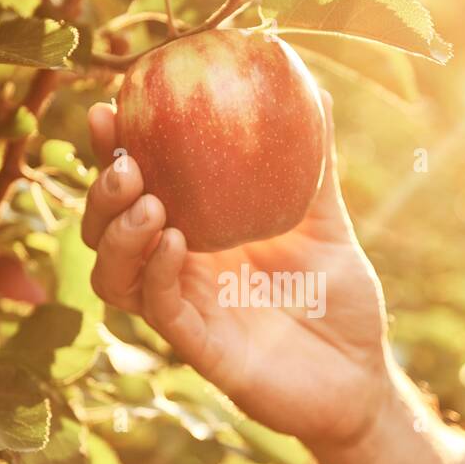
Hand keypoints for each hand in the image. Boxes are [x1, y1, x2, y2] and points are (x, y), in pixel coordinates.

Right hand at [81, 92, 390, 447]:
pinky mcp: (200, 348)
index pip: (138, 188)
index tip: (109, 106)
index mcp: (198, 234)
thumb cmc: (339, 302)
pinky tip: (174, 241)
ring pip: (115, 274)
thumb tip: (313, 88)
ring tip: (146, 200)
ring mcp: (186, 310)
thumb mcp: (328, 223)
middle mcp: (180, 270)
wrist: (362, 375)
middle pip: (108, 230)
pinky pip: (160, 309)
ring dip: (119, 235)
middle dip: (102, 191)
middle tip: (125, 160)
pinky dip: (157, 272)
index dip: (114, 150)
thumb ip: (314, 166)